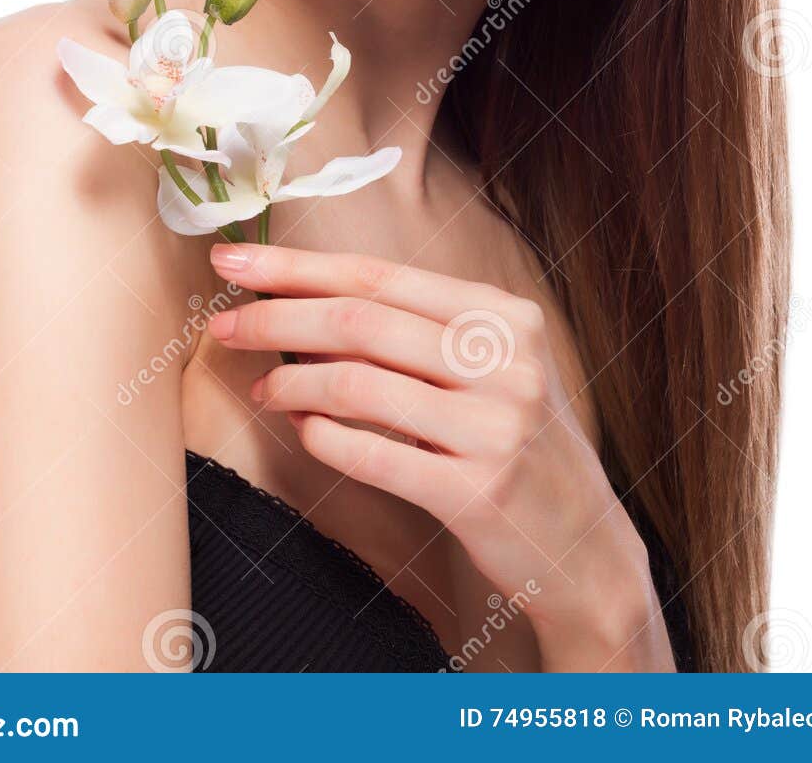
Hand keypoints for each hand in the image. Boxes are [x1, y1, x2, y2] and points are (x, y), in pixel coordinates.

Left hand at [207, 240, 675, 670]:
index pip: (380, 276)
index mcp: (504, 315)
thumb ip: (422, 329)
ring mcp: (495, 426)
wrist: (586, 547)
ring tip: (262, 390)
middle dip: (278, 318)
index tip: (235, 264)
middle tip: (224, 325)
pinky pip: (374, 454)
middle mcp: (505, 360)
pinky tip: (303, 430)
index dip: (298, 267)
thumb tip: (309, 298)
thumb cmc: (518, 444)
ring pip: (358, 384)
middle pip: (361, 320)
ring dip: (292, 384)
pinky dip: (324, 437)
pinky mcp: (479, 492)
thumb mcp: (493, 367)